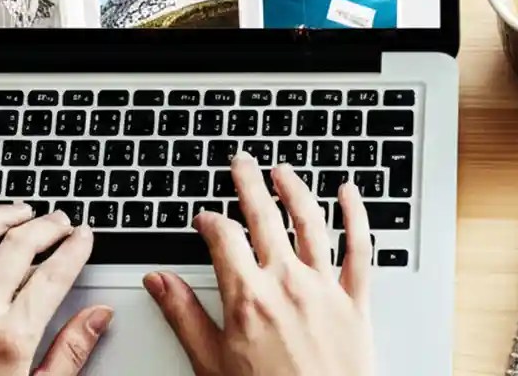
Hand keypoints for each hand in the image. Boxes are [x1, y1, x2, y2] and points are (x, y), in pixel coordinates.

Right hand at [143, 152, 375, 375]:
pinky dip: (356, 215)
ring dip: (295, 189)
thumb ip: (184, 316)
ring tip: (283, 171)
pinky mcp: (356, 301)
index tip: (204, 219)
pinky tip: (349, 193)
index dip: (209, 221)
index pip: (223, 237)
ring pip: (311, 222)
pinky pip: (359, 248)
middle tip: (242, 163)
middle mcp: (286, 284)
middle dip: (249, 183)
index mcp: (248, 298)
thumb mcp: (212, 363)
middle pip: (265, 216)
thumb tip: (159, 282)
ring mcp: (324, 289)